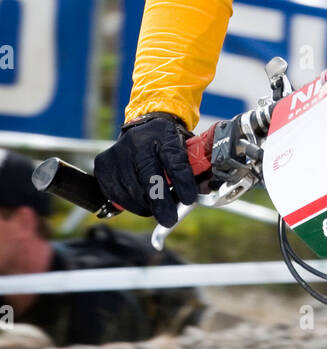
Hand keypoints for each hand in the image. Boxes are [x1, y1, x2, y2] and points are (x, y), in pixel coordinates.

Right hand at [94, 113, 197, 228]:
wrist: (142, 129)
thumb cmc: (166, 143)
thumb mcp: (182, 146)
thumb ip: (190, 167)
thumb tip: (200, 192)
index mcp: (162, 133)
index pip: (173, 160)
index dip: (181, 182)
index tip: (188, 200)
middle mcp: (137, 141)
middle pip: (149, 178)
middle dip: (161, 203)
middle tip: (170, 218)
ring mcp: (118, 153)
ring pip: (132, 191)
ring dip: (147, 205)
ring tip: (157, 205)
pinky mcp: (103, 165)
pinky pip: (117, 195)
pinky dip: (131, 204)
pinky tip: (141, 200)